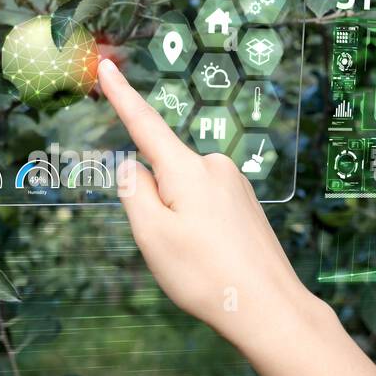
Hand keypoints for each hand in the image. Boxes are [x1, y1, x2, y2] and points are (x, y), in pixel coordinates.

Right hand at [99, 58, 317, 347]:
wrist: (268, 308)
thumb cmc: (204, 275)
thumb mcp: (152, 236)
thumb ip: (134, 193)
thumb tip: (132, 166)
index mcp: (187, 169)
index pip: (145, 124)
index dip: (122, 96)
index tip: (108, 68)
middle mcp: (214, 167)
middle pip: (163, 172)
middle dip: (155, 205)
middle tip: (172, 251)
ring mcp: (235, 185)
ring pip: (184, 193)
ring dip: (178, 221)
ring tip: (196, 261)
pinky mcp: (247, 205)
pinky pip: (206, 207)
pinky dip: (198, 229)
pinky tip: (212, 260)